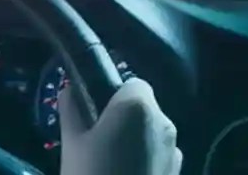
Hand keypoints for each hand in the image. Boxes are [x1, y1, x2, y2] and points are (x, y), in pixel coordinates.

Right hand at [59, 78, 182, 174]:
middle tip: (98, 138)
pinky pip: (159, 153)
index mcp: (137, 107)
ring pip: (152, 132)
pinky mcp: (177, 172)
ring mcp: (174, 150)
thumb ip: (72, 110)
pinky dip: (146, 157)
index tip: (95, 112)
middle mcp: (163, 122)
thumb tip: (70, 90)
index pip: (132, 83)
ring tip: (110, 162)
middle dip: (124, 116)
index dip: (113, 94)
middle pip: (144, 107)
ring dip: (136, 138)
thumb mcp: (72, 143)